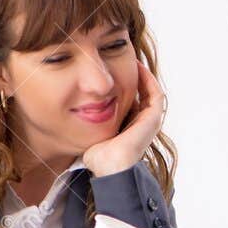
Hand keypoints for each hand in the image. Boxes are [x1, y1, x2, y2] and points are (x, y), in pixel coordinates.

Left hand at [83, 62, 166, 176]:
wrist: (109, 167)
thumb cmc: (98, 156)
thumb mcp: (92, 134)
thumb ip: (89, 123)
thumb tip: (73, 111)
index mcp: (131, 128)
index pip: (131, 100)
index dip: (123, 85)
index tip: (112, 70)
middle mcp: (143, 124)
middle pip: (142, 94)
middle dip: (133, 78)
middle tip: (122, 61)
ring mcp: (150, 122)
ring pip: (150, 92)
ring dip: (143, 76)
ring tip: (132, 60)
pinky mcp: (153, 119)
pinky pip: (155, 93)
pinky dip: (148, 80)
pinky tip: (137, 67)